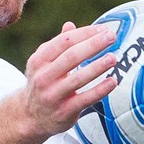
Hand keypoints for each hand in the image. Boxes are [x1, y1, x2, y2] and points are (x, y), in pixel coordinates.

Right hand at [19, 21, 119, 136]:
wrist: (30, 117)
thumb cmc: (43, 83)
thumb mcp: (43, 63)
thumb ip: (57, 45)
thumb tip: (70, 25)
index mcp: (39, 60)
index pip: (64, 41)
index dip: (85, 33)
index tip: (103, 29)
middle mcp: (44, 77)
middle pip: (71, 56)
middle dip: (93, 44)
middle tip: (112, 36)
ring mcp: (54, 95)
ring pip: (78, 78)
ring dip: (98, 66)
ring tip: (113, 57)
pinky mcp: (65, 111)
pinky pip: (85, 99)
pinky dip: (100, 90)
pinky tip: (113, 81)